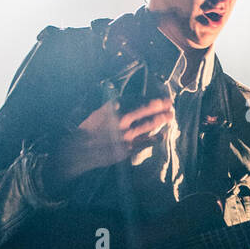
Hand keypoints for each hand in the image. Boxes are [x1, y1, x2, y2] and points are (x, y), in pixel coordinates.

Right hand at [52, 95, 173, 181]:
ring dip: (162, 119)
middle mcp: (122, 118)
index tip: (159, 98)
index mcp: (113, 106)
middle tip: (170, 103)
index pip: (137, 99)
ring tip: (171, 116)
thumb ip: (115, 106)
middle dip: (161, 105)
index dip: (151, 98)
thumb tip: (131, 101)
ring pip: (149, 125)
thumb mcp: (99, 112)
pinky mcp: (127, 149)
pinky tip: (163, 135)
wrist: (78, 151)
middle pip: (147, 109)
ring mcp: (126, 135)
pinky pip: (146, 142)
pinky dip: (156, 138)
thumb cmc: (87, 130)